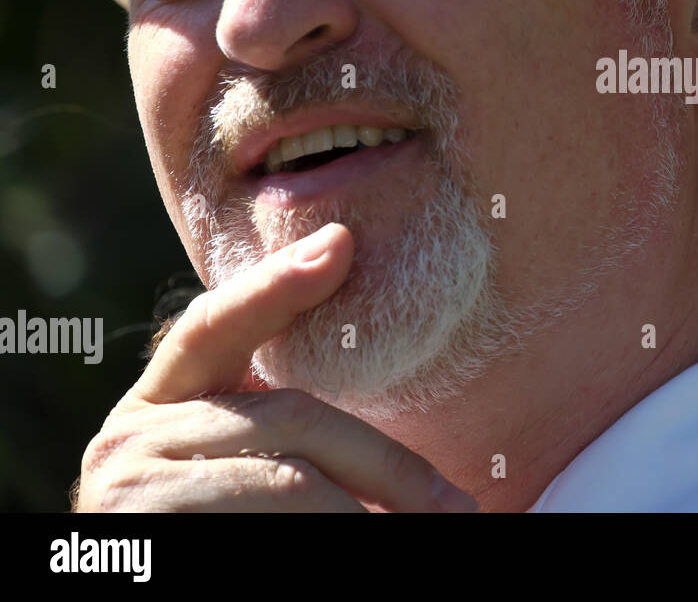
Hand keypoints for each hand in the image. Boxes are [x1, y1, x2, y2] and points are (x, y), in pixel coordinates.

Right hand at [73, 222, 476, 511]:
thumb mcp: (234, 467)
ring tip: (428, 529)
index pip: (214, 326)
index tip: (341, 243)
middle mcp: (130, 435)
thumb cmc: (213, 524)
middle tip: (456, 506)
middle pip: (292, 418)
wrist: (134, 601)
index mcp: (161, 401)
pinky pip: (267, 526)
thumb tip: (391, 412)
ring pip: (291, 481)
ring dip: (367, 511)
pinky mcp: (145, 537)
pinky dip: (326, 537)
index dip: (274, 285)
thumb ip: (281, 427)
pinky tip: (368, 533)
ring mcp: (129, 489)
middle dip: (388, 464)